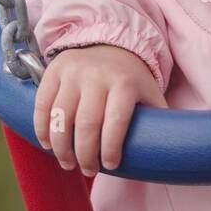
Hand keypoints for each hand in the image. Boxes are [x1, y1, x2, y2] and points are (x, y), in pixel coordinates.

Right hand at [34, 44, 167, 175]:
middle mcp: (98, 75)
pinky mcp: (55, 71)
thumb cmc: (130, 77)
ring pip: (61, 117)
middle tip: (88, 170)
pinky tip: (48, 144)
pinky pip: (42, 105)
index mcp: (125, 82)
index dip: (111, 148)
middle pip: (86, 124)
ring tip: (68, 162)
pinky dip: (41, 129)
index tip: (111, 165)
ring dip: (62, 148)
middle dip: (85, 154)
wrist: (109, 41)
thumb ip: (157, 118)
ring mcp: (74, 72)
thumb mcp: (149, 91)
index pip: (116, 121)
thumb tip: (168, 151)